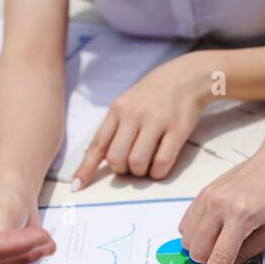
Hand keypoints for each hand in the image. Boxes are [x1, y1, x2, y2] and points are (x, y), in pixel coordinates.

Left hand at [71, 52, 213, 188]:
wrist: (187, 76)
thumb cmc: (154, 94)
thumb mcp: (128, 103)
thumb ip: (115, 127)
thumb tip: (101, 158)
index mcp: (118, 109)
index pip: (98, 145)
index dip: (86, 169)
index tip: (77, 186)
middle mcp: (134, 115)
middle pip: (116, 158)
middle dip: (121, 170)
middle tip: (130, 166)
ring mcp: (156, 122)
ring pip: (137, 162)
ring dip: (140, 173)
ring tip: (147, 165)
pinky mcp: (177, 130)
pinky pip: (162, 162)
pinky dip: (158, 173)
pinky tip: (160, 168)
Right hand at [178, 130, 264, 263]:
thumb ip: (247, 253)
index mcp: (242, 216)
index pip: (218, 259)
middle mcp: (220, 205)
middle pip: (198, 251)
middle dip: (209, 261)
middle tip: (230, 251)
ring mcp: (208, 196)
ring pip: (188, 238)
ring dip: (202, 247)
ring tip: (224, 237)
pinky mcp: (203, 192)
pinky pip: (186, 223)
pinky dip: (196, 233)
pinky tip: (214, 227)